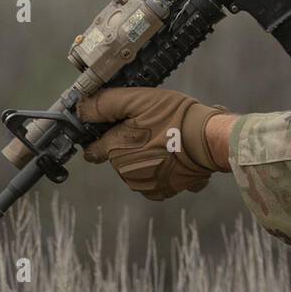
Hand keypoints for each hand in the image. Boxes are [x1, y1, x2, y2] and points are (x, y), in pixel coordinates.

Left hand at [77, 88, 227, 200]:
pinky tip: (176, 155)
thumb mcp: (139, 100)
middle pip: (118, 158)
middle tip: (152, 127)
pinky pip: (156, 180)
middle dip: (129, 145)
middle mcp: (126, 173)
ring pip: (136, 169)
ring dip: (146, 157)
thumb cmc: (176, 118)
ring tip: (167, 140)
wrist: (210, 141)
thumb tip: (80, 107)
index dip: (102, 137)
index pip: (93, 150)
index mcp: (116, 151)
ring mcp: (146, 185)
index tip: (116, 128)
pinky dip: (163, 169)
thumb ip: (106, 103)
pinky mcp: (166, 191)